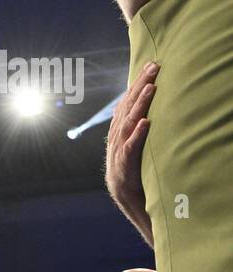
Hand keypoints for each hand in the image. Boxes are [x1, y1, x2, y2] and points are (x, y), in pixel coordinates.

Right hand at [105, 61, 158, 242]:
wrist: (131, 205)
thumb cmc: (140, 175)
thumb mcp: (139, 149)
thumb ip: (142, 130)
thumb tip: (153, 109)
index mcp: (119, 134)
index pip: (127, 103)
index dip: (137, 84)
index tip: (151, 65)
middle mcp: (116, 141)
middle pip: (127, 108)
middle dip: (140, 86)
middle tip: (154, 66)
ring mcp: (118, 155)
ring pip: (128, 124)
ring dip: (139, 105)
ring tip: (152, 88)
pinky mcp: (124, 170)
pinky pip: (131, 150)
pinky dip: (137, 136)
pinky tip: (146, 123)